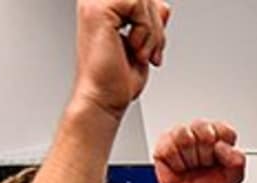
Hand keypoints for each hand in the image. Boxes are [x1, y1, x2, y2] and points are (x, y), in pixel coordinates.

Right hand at [71, 0, 169, 118]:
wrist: (104, 99)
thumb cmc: (116, 80)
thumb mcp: (144, 44)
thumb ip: (150, 21)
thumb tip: (163, 7)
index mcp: (102, 7)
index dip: (154, 20)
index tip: (151, 49)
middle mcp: (94, 2)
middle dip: (156, 26)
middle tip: (147, 54)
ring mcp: (93, 4)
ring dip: (152, 32)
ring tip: (139, 53)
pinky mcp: (98, 10)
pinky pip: (138, 4)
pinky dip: (145, 31)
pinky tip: (133, 49)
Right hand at [153, 120, 246, 182]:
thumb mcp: (235, 176)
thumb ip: (237, 159)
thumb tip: (221, 146)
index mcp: (219, 135)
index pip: (223, 130)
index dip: (222, 149)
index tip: (219, 161)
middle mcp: (200, 131)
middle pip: (203, 129)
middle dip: (205, 154)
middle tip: (204, 164)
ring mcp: (180, 136)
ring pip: (184, 136)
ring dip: (190, 157)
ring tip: (191, 165)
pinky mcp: (163, 145)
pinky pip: (169, 148)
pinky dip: (176, 163)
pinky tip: (180, 167)